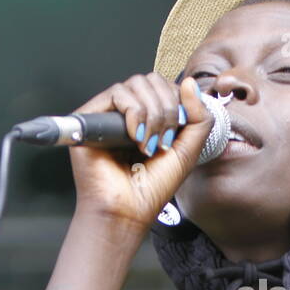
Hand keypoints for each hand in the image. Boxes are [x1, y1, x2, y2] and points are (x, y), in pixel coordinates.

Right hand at [67, 73, 212, 231]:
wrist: (128, 209)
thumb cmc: (152, 187)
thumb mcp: (188, 150)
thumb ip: (199, 117)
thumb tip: (190, 83)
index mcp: (150, 117)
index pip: (166, 86)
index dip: (178, 103)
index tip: (178, 132)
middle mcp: (128, 112)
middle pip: (152, 80)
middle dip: (167, 109)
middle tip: (163, 141)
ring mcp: (108, 112)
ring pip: (137, 84)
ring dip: (152, 115)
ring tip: (147, 144)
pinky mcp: (90, 116)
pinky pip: (117, 93)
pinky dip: (134, 114)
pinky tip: (134, 138)